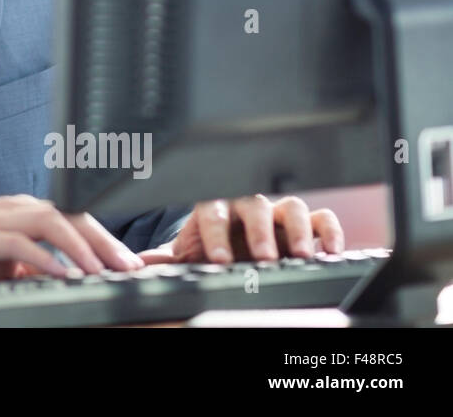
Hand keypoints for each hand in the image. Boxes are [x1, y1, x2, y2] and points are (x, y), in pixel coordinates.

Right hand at [0, 194, 144, 288]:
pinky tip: (62, 275)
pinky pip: (18, 243)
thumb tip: (68, 278)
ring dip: (80, 246)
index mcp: (20, 212)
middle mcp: (11, 208)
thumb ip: (33, 266)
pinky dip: (44, 259)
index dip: (102, 238)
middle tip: (127, 266)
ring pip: (49, 220)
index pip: (71, 217)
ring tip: (102, 271)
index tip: (126, 263)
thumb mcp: (1, 265)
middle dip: (102, 239)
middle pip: (67, 213)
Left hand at [137, 194, 344, 264]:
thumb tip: (139, 263)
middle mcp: (247, 206)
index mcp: (214, 208)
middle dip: (259, 231)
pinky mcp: (304, 225)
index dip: (216, 233)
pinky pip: (321, 218)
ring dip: (297, 230)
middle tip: (263, 257)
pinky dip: (328, 230)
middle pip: (254, 205)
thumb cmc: (210, 248)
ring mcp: (277, 213)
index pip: (213, 211)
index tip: (219, 259)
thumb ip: (167, 258)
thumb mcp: (187, 253)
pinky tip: (330, 250)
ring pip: (291, 206)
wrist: (231, 247)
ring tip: (299, 255)